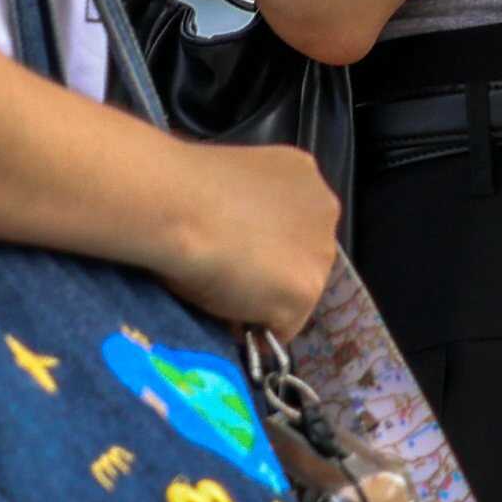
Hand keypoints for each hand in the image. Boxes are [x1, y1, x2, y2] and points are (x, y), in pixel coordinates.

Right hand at [159, 140, 342, 334]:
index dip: (265, 243)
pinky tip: (227, 312)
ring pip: (295, 294)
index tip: (236, 252)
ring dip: (264, 301)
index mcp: (302, 173)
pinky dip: (256, 328)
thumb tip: (241, 246)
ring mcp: (319, 254)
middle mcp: (324, 210)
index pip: (295, 222)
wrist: (177, 206)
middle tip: (229, 277)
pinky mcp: (305, 293)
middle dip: (272, 272)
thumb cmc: (185, 187)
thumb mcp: (232, 184)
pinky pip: (281, 326)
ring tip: (223, 295)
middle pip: (303, 257)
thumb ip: (251, 209)